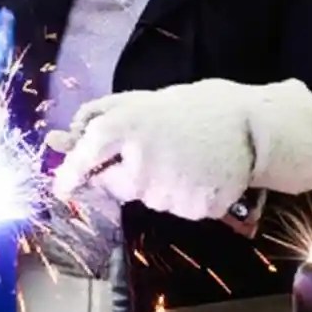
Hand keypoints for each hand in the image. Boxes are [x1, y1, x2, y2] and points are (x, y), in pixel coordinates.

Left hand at [50, 79, 311, 221]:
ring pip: (146, 198)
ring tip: (182, 156)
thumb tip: (58, 139)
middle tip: (153, 148)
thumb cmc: (191, 109)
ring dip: (155, 182)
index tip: (61, 186)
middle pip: (114, 185)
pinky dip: (181, 194)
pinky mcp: (193, 210)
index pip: (85, 156)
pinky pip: (174, 208)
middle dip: (123, 171)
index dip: (70, 172)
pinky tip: (197, 172)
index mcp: (125, 127)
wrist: (253, 126)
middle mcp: (142, 163)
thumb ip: (95, 118)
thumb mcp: (139, 102)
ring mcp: (169, 191)